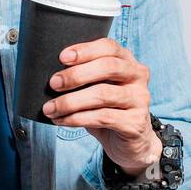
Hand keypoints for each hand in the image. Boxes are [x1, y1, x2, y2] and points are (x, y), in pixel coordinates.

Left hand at [43, 37, 160, 175]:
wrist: (130, 142)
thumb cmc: (107, 108)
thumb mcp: (97, 86)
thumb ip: (84, 76)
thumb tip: (52, 74)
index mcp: (127, 60)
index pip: (109, 46)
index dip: (85, 50)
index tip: (62, 57)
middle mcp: (138, 76)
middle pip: (108, 67)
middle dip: (76, 75)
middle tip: (53, 83)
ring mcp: (140, 99)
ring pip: (102, 94)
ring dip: (71, 101)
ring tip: (50, 108)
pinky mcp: (135, 122)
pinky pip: (102, 117)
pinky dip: (77, 118)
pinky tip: (62, 120)